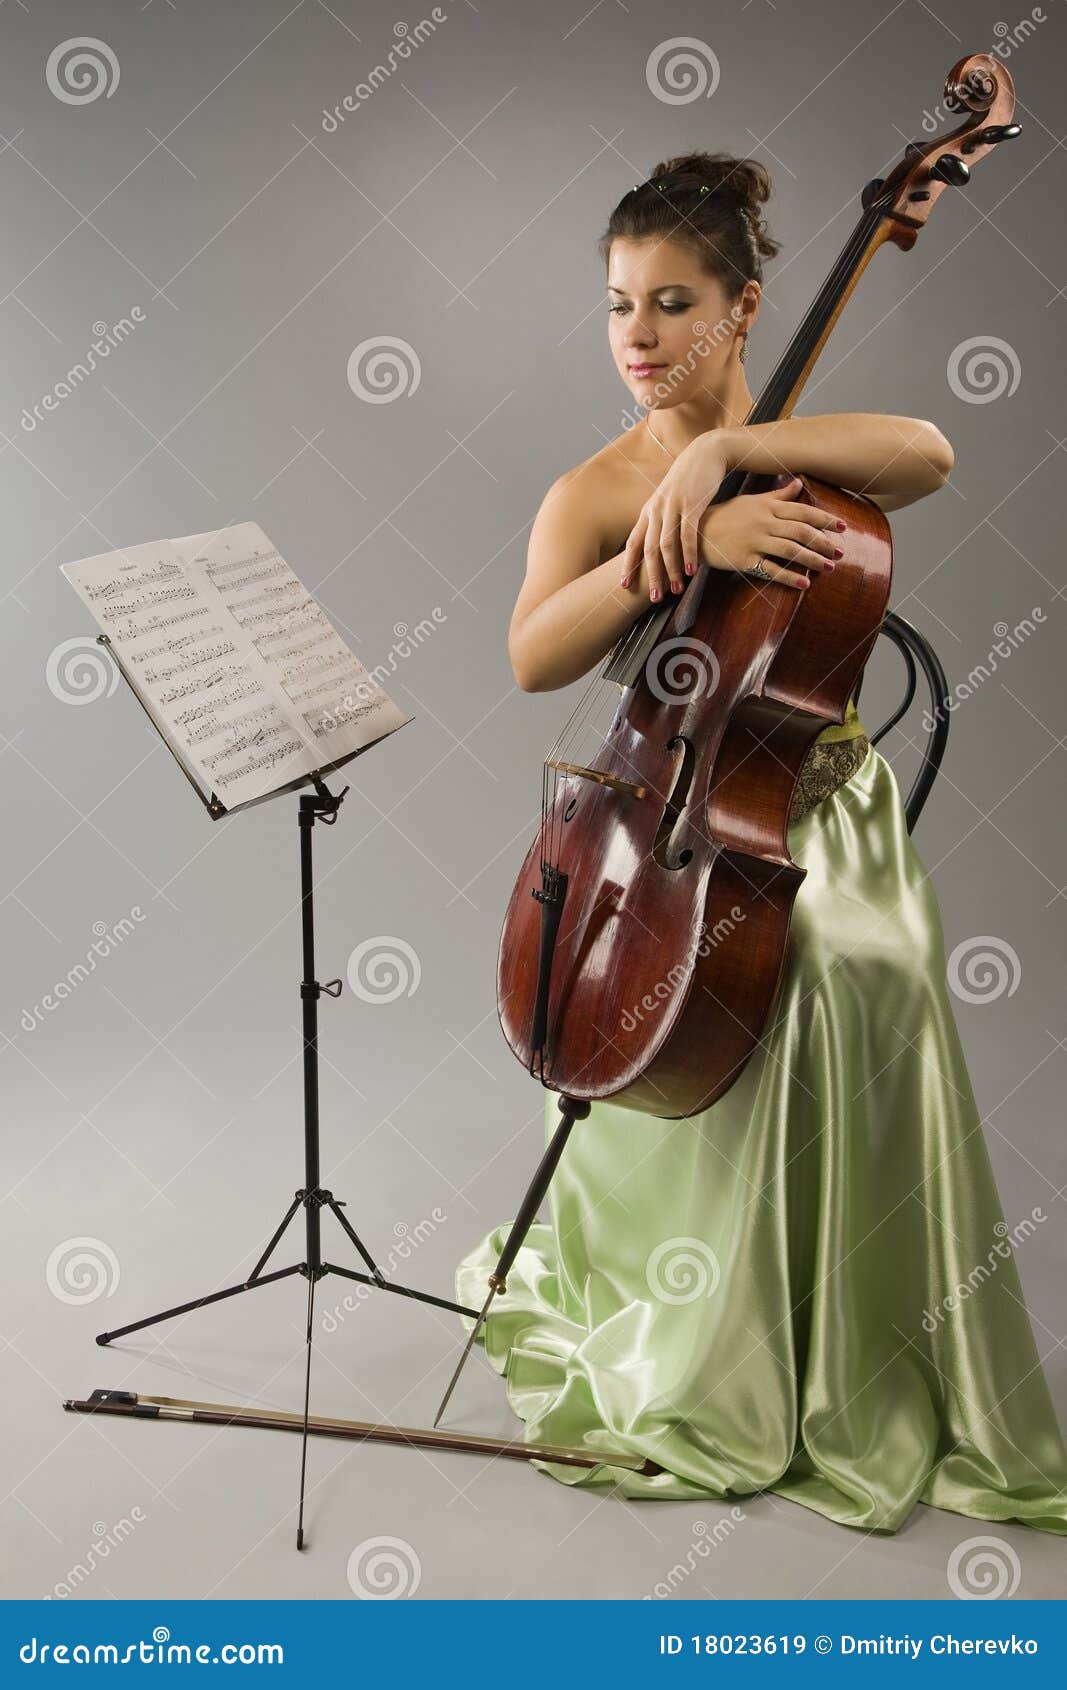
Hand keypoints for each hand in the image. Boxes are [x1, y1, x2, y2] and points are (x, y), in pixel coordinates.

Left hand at [619, 433, 731, 597]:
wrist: (706, 453)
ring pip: (667, 545)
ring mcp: (673, 506)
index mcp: (649, 511)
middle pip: (648, 549)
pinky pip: (688, 534)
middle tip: (654, 598)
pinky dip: (688, 554)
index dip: (628, 565)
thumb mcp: (669, 501)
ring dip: (670, 570)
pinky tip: (691, 570)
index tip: (624, 586)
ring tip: (676, 590)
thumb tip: (658, 545)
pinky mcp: (692, 504)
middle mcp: (657, 510)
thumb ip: (662, 521)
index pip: (633, 543)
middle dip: (650, 575)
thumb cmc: (688, 482)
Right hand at [695, 477, 842, 591]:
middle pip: (801, 531)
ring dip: (813, 559)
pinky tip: (804, 583)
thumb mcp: (752, 501)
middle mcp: (764, 522)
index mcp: (768, 507)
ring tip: (829, 567)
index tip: (843, 526)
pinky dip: (789, 577)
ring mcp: (754, 541)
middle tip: (841, 552)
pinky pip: (771, 570)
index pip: (803, 511)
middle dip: (824, 542)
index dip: (825, 519)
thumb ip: (779, 495)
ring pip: (791, 550)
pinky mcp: (745, 560)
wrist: (695, 531)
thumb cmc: (726, 515)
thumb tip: (800, 483)